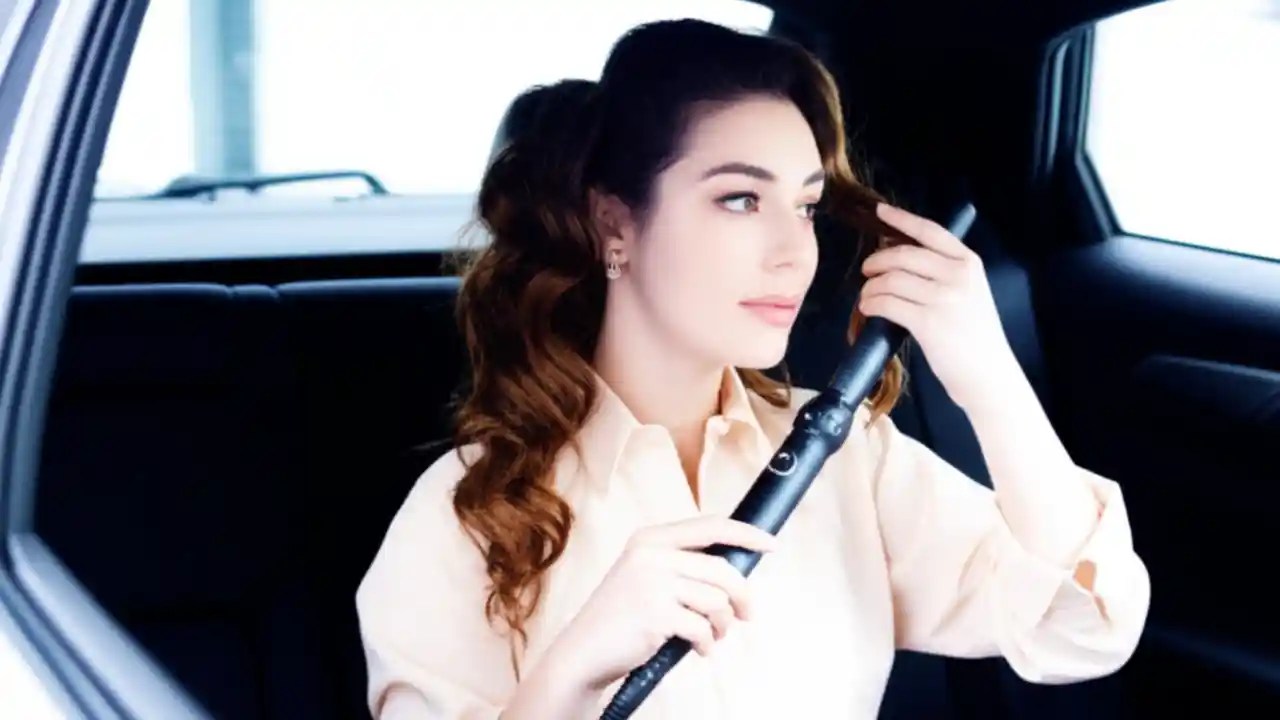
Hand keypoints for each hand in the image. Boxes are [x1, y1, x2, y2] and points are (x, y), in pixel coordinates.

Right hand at [543, 515, 776, 693]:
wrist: (584, 651)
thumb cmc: (623, 617)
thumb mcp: (646, 575)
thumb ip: (682, 565)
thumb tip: (737, 571)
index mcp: (650, 538)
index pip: (711, 526)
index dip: (747, 534)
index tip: (772, 545)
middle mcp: (650, 554)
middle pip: (722, 569)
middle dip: (743, 596)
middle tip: (747, 616)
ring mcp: (652, 582)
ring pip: (717, 601)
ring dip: (723, 625)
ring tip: (712, 636)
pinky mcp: (656, 613)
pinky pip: (704, 628)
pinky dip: (708, 644)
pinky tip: (700, 650)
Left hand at [858, 203, 1020, 413]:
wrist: (989, 374)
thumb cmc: (975, 337)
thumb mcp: (969, 292)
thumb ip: (943, 272)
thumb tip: (901, 258)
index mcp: (968, 262)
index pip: (929, 231)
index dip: (901, 218)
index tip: (880, 211)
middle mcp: (957, 274)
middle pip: (903, 254)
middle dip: (877, 260)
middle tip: (867, 270)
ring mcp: (943, 297)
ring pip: (890, 279)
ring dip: (871, 287)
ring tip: (867, 296)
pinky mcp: (928, 321)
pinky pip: (887, 303)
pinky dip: (871, 304)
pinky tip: (869, 309)